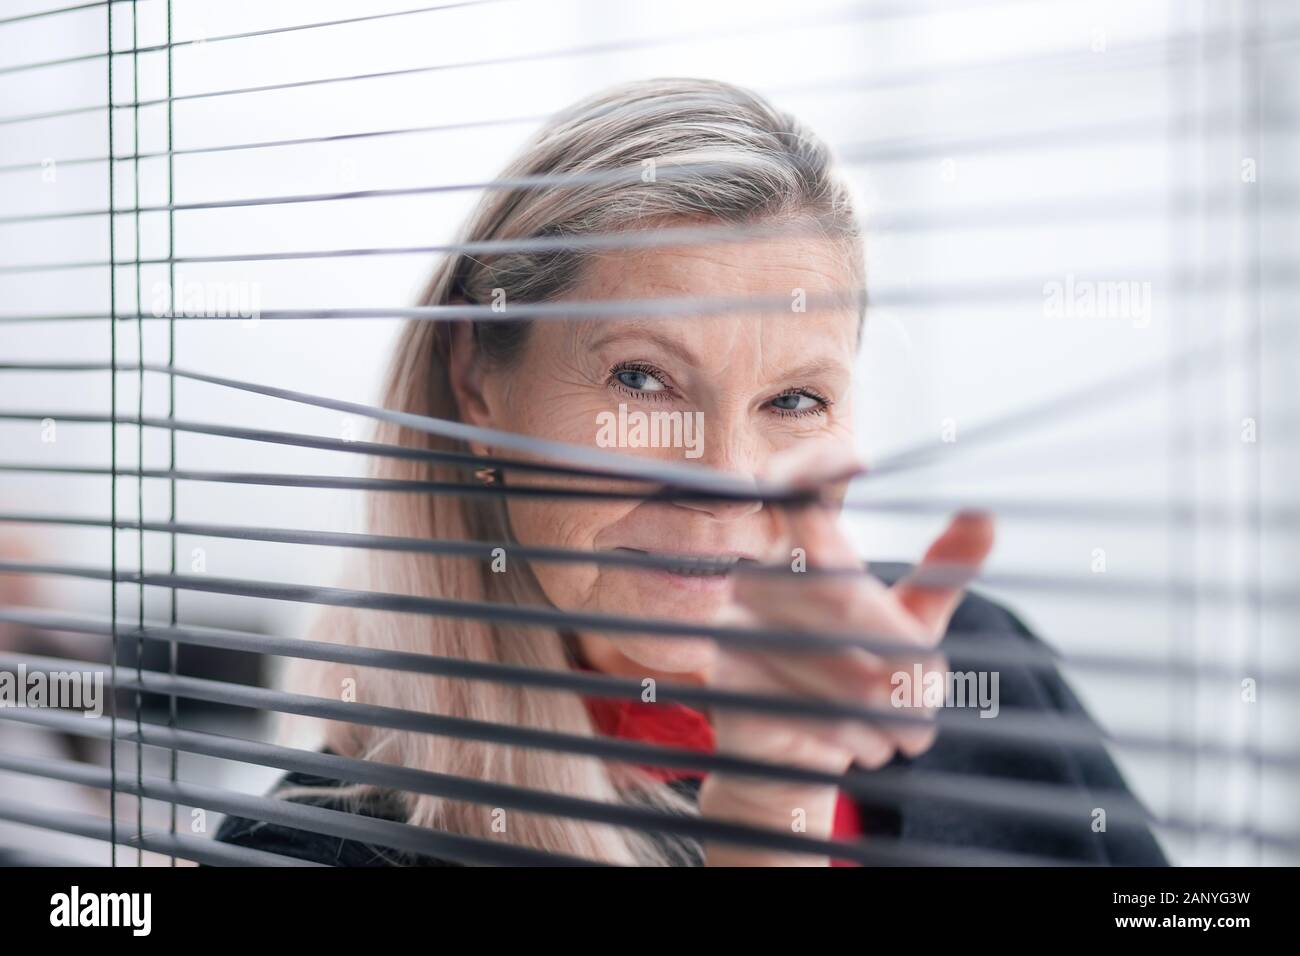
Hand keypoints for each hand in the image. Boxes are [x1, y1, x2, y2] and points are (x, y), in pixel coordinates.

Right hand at [698, 438, 994, 864]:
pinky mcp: (729, 684)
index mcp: (797, 550)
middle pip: (843, 598)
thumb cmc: (851, 673)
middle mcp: (755, 578)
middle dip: (904, 658)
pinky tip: (865, 744)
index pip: (790, 490)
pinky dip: (857, 738)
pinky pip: (813, 710)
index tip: (860, 459)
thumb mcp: (904, 624)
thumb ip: (941, 573)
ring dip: (890, 711)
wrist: (787, 752)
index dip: (815, 466)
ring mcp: (733, 628)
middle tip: (930, 692)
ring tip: (905, 730)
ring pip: (838, 666)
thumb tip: (984, 516)